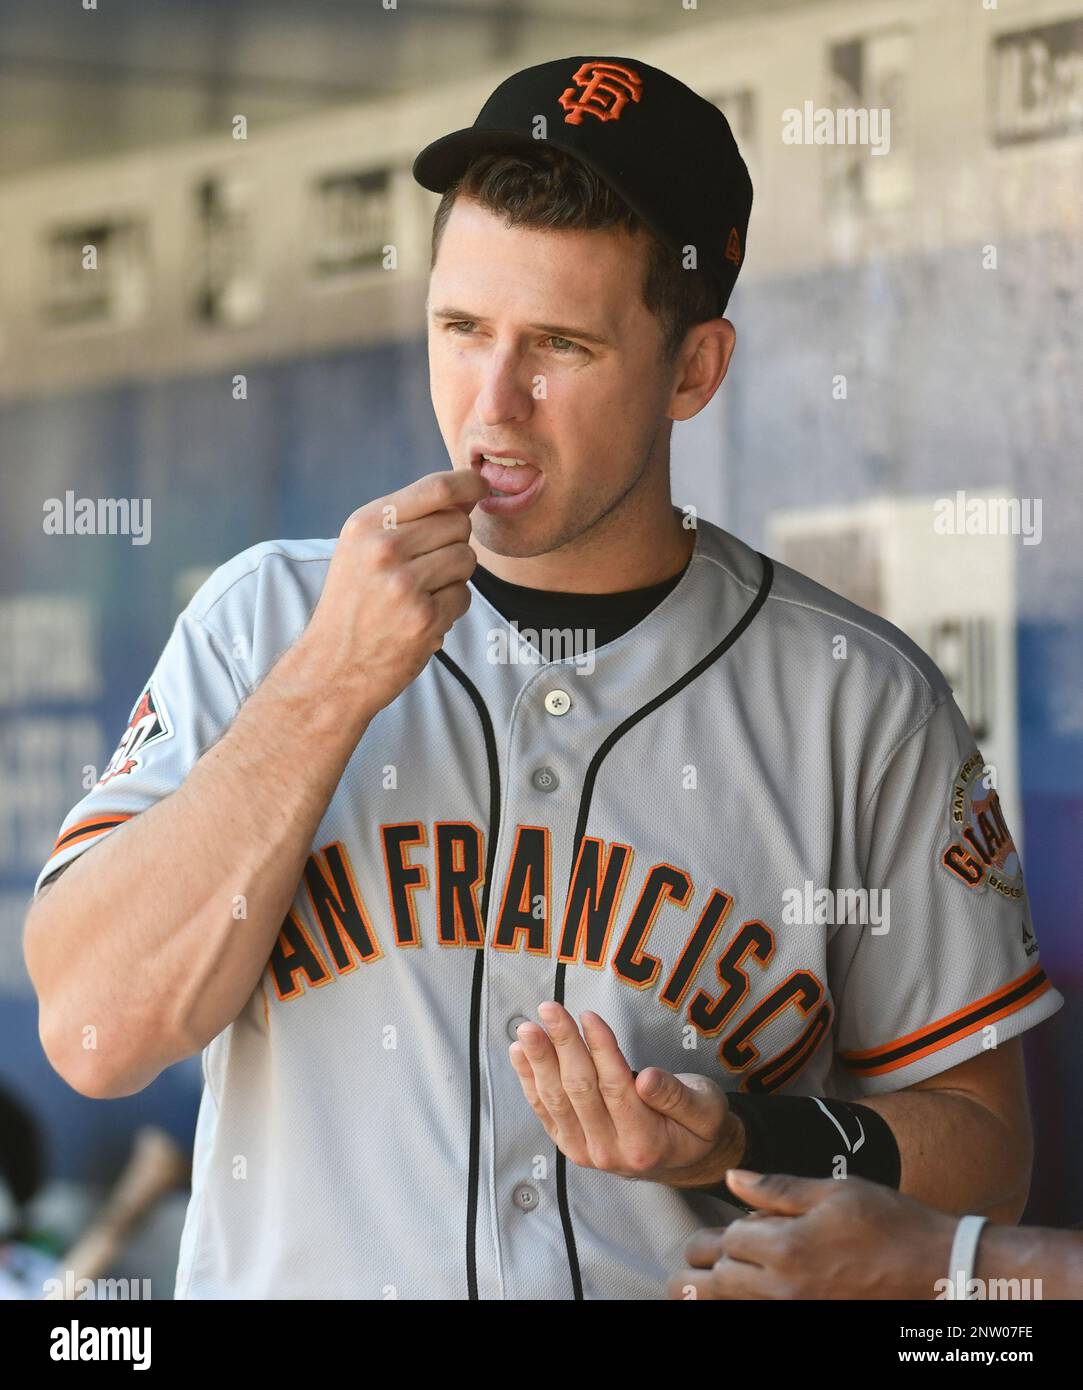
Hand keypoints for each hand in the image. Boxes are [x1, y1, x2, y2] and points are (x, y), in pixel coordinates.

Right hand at [299, 468, 489, 717]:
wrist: (332, 665)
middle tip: (423, 567)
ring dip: (453, 577)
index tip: (480, 486)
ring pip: (466, 559)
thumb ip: (409, 518)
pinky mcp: (424, 618)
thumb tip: (468, 491)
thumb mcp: (362, 548)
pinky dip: (449, 608)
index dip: (469, 483)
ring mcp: (405, 585)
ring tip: (418, 594)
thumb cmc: (353, 603)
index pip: (437, 487)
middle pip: (458, 524)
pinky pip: (464, 596)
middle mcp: (384, 549)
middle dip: (452, 542)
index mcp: (367, 524)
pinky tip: (420, 617)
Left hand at [508, 1002, 744, 1187]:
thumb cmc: (697, 1127)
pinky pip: (544, 1110)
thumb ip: (676, 1096)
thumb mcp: (705, 1110)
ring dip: (539, 1060)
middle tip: (550, 1009)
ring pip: (556, 1099)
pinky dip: (529, 1080)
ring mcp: (586, 1151)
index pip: (615, 1087)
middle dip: (562, 1045)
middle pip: (580, 1090)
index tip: (588, 1016)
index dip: (600, 1049)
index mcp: (645, 1142)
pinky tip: (519, 1053)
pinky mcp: (571, 1143)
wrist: (685, 1162)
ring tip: (528, 1028)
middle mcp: (610, 1151)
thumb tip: (646, 1079)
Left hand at [667, 1170, 957, 1299]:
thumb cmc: (892, 1225)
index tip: (742, 1226)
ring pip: (730, 1306)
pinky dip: (744, 1305)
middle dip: (708, 1263)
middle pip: (716, 1281)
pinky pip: (759, 1318)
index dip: (730, 1229)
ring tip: (711, 1278)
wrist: (940, 1273)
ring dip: (717, 1291)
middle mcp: (784, 1290)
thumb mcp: (835, 1191)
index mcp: (788, 1248)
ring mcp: (796, 1314)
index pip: (728, 1239)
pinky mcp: (809, 1325)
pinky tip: (747, 1293)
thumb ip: (777, 1189)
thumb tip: (733, 1178)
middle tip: (707, 1253)